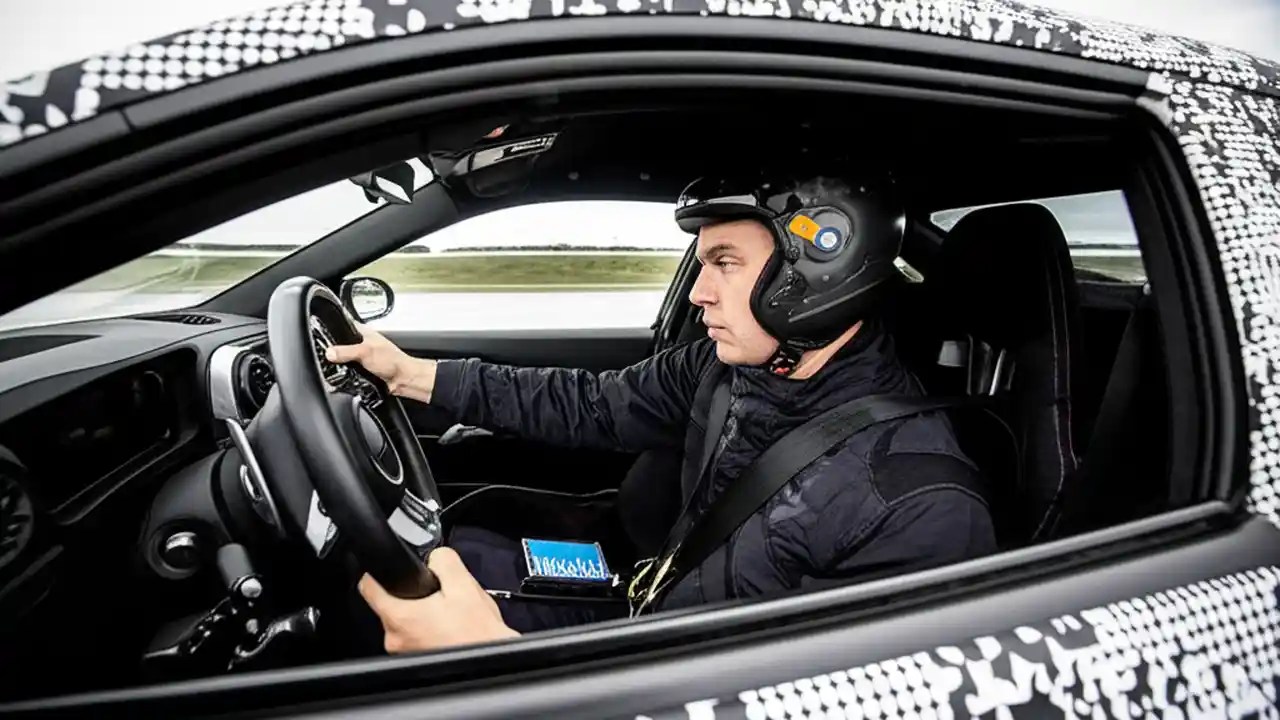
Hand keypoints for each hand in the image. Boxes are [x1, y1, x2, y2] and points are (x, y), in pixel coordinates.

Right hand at [325, 323, 436, 402]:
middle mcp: (362, 343)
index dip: (333, 328)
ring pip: (344, 358)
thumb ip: (345, 351)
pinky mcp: (363, 369)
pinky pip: (348, 370)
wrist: (403, 379)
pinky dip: (346, 373)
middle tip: (328, 355)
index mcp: (363, 332)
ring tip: (336, 366)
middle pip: (341, 344)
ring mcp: (362, 356)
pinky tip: (344, 375)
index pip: (344, 325)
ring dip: (341, 363)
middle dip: (334, 350)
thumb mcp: (365, 352)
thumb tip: (329, 352)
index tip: (321, 333)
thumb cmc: (392, 362)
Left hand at [358, 547, 519, 653]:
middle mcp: (396, 638)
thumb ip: (443, 560)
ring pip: (406, 621)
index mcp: (401, 617)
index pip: (368, 586)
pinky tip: (452, 627)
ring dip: (424, 613)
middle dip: (414, 594)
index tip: (382, 566)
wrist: (492, 667)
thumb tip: (435, 555)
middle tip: (439, 593)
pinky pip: (416, 636)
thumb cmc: (478, 635)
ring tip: (451, 613)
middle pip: (392, 603)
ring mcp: (404, 652)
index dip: (375, 571)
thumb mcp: (464, 585)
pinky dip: (429, 629)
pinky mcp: (415, 661)